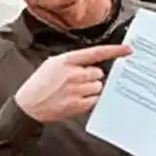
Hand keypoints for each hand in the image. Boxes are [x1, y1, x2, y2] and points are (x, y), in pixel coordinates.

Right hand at [15, 44, 131, 122]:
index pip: (96, 53)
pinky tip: (75, 99)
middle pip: (98, 73)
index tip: (127, 50)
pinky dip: (88, 100)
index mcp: (66, 61)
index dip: (114, 51)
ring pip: (98, 87)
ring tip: (74, 91)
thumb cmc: (39, 84)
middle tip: (78, 81)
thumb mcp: (52, 64)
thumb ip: (73, 61)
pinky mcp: (77, 105)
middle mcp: (73, 74)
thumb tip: (92, 62)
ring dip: (91, 89)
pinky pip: (94, 100)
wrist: (28, 105)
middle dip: (92, 77)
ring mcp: (76, 90)